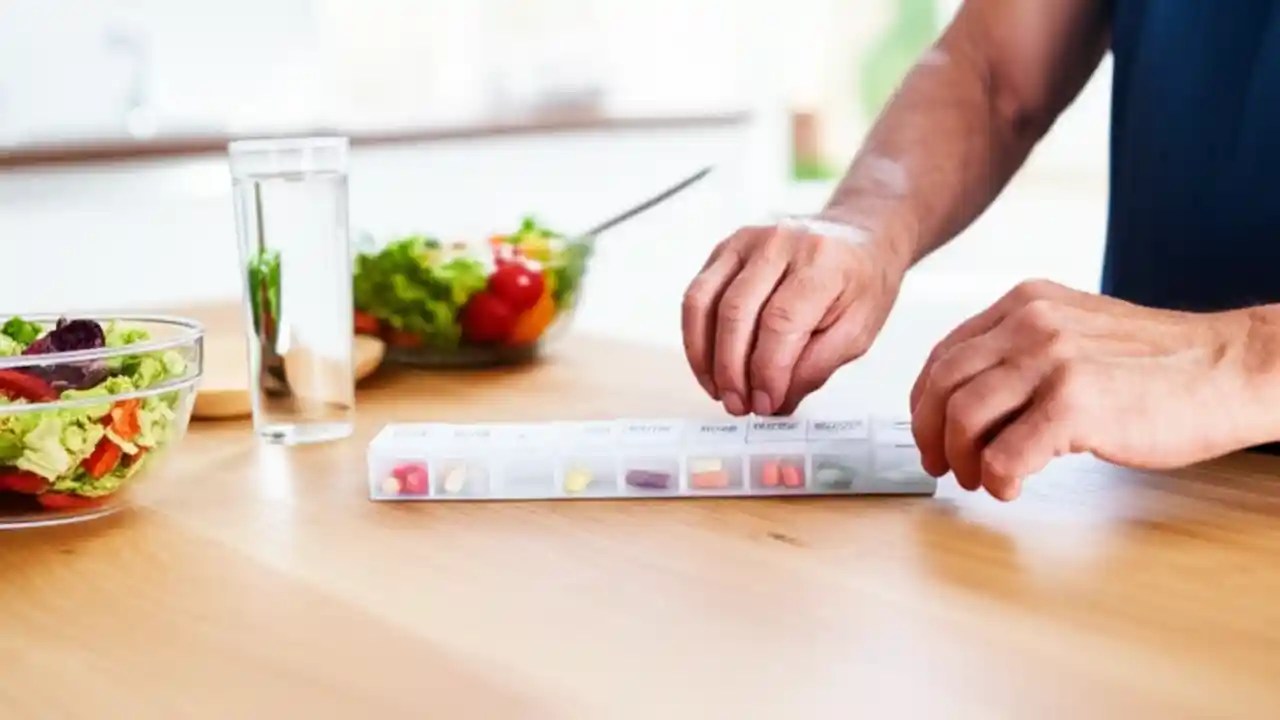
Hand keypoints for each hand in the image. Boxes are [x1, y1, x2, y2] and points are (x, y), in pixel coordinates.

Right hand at [682, 217, 906, 415]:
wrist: (860, 236)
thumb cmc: (861, 284)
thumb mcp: (859, 332)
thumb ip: (816, 366)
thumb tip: (775, 399)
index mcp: (822, 262)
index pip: (780, 322)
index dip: (766, 371)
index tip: (766, 404)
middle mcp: (780, 243)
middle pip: (736, 313)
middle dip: (732, 371)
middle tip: (739, 406)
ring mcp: (747, 241)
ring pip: (705, 303)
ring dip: (706, 357)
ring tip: (721, 392)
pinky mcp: (726, 249)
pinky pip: (696, 296)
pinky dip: (696, 337)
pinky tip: (709, 365)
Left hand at [909, 279, 1274, 500]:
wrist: (1232, 369)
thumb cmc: (1160, 364)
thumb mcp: (1077, 332)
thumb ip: (1023, 351)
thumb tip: (970, 400)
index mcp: (1025, 303)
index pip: (944, 354)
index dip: (925, 402)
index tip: (930, 434)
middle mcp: (1031, 323)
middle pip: (942, 385)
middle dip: (931, 435)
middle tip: (944, 466)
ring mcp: (1052, 361)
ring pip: (962, 419)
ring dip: (963, 460)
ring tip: (983, 479)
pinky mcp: (1075, 404)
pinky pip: (1004, 455)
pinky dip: (997, 480)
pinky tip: (1014, 487)